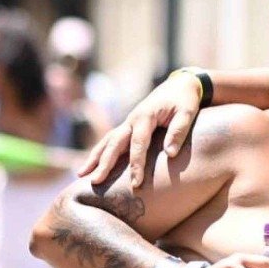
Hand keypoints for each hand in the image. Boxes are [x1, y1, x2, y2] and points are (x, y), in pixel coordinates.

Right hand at [78, 71, 203, 188]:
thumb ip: (178, 131)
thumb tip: (170, 154)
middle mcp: (132, 119)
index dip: (136, 164)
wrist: (180, 84)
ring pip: (108, 140)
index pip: (138, 144)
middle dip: (104, 163)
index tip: (136, 183)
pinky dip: (100, 151)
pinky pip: (111, 139)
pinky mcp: (129, 125)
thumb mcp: (187, 112)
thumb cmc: (184, 100)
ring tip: (81, 173)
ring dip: (95, 157)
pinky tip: (92, 163)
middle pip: (114, 143)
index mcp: (145, 116)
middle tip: (95, 181)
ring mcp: (128, 122)